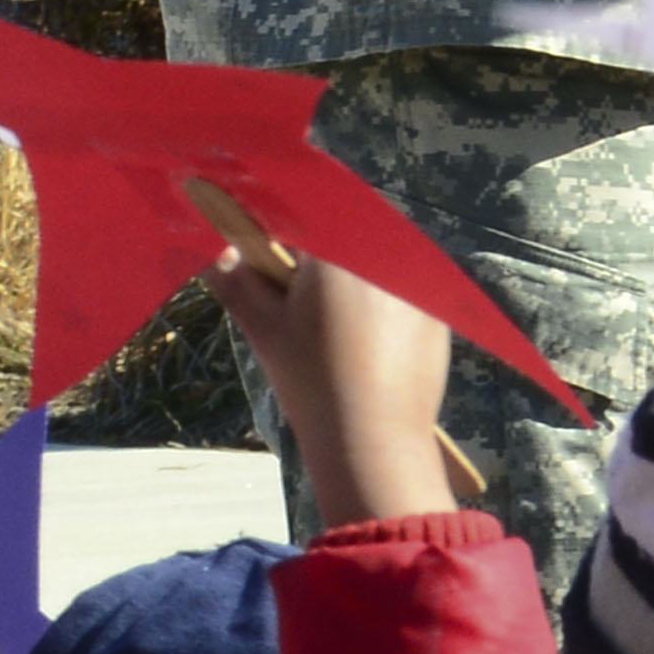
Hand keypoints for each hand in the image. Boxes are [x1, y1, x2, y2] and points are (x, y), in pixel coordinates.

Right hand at [222, 251, 464, 536]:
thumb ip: (235, 280)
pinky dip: (386, 301)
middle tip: (300, 296)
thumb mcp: (263, 328)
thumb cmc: (312, 380)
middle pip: (345, 233)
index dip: (285, 232)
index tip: (270, 257)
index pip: (306, 214)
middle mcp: (389, 253)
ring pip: (378, 260)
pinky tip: (369, 338)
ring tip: (335, 323)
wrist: (373, 440)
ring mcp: (421, 282)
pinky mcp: (439, 311)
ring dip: (355, 276)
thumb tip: (214, 249)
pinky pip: (406, 289)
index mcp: (341, 247)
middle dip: (321, 256)